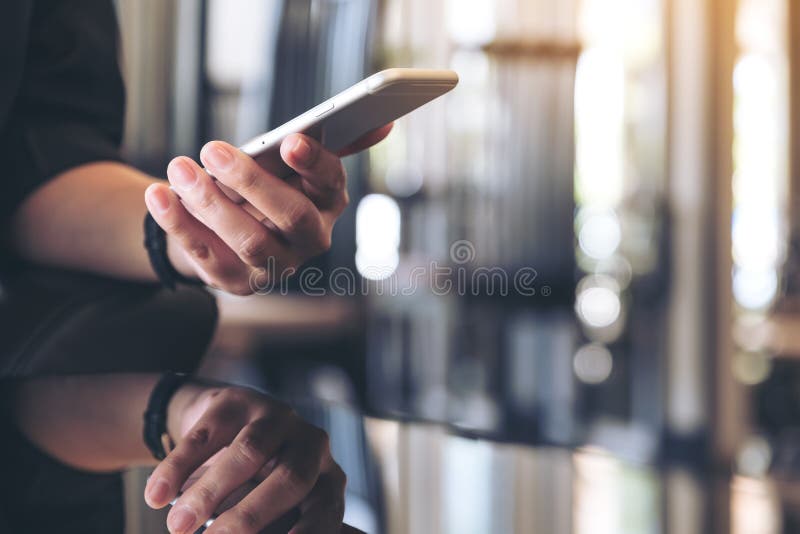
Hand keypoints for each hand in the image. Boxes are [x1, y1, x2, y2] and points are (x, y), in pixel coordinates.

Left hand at [144, 125, 392, 294]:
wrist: (224, 229)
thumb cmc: (262, 187)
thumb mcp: (290, 164)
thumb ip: (327, 141)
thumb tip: (382, 121)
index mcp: (327, 202)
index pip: (331, 183)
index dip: (314, 164)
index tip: (290, 142)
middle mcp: (310, 239)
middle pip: (291, 216)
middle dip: (251, 182)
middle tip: (212, 149)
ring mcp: (276, 266)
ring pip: (249, 241)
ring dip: (210, 204)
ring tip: (180, 169)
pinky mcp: (239, 283)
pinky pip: (209, 257)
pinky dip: (180, 225)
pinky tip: (159, 195)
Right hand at [144, 385, 348, 533]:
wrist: (223, 427)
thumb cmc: (253, 485)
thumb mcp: (268, 510)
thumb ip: (265, 528)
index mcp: (327, 478)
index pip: (326, 507)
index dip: (311, 530)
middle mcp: (311, 443)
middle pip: (290, 478)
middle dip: (250, 516)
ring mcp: (277, 416)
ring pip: (249, 452)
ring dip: (208, 494)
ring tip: (177, 527)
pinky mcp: (237, 399)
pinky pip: (206, 435)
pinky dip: (177, 469)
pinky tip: (156, 496)